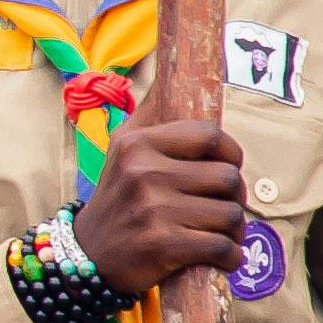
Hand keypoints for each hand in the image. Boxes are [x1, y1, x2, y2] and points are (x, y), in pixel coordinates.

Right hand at [71, 118, 249, 295]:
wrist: (87, 256)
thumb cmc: (118, 198)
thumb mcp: (122, 149)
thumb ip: (150, 114)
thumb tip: (169, 66)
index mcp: (137, 144)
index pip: (210, 135)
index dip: (231, 152)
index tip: (226, 167)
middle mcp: (143, 172)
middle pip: (228, 177)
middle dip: (234, 197)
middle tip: (220, 208)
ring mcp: (152, 209)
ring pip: (231, 214)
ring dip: (234, 230)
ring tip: (218, 233)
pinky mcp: (162, 244)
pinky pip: (223, 247)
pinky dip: (230, 256)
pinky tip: (220, 257)